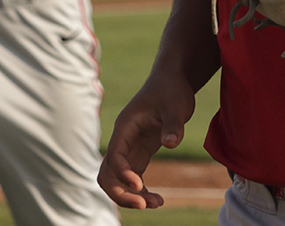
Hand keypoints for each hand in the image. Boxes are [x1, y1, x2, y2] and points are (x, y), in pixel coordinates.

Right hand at [98, 71, 197, 209]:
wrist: (173, 79)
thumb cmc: (171, 88)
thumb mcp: (175, 105)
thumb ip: (172, 124)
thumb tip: (171, 143)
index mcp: (125, 127)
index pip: (114, 157)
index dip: (123, 173)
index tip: (140, 184)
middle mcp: (123, 140)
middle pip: (108, 174)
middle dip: (121, 193)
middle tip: (145, 204)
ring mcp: (130, 147)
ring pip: (119, 179)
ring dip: (131, 195)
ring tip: (157, 203)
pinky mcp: (140, 152)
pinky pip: (133, 177)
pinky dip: (141, 190)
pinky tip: (157, 199)